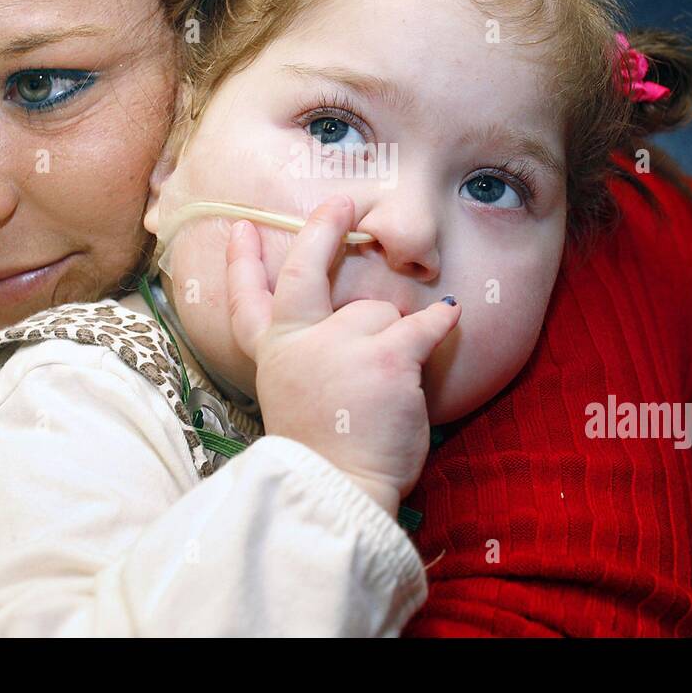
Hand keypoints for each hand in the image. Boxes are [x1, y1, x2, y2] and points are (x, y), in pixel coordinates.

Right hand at [226, 194, 459, 515]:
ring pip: (381, 312)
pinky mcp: (386, 356)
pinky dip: (440, 323)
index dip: (243, 261)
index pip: (248, 300)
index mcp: (274, 355)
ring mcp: (341, 344)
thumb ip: (310, 355)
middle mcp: (300, 341)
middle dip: (322, 230)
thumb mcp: (296, 397)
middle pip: (306, 271)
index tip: (242, 227)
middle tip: (340, 204)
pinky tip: (449, 318)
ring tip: (387, 389)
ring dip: (394, 340)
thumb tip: (355, 319)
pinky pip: (423, 324)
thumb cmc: (326, 452)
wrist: (338, 488)